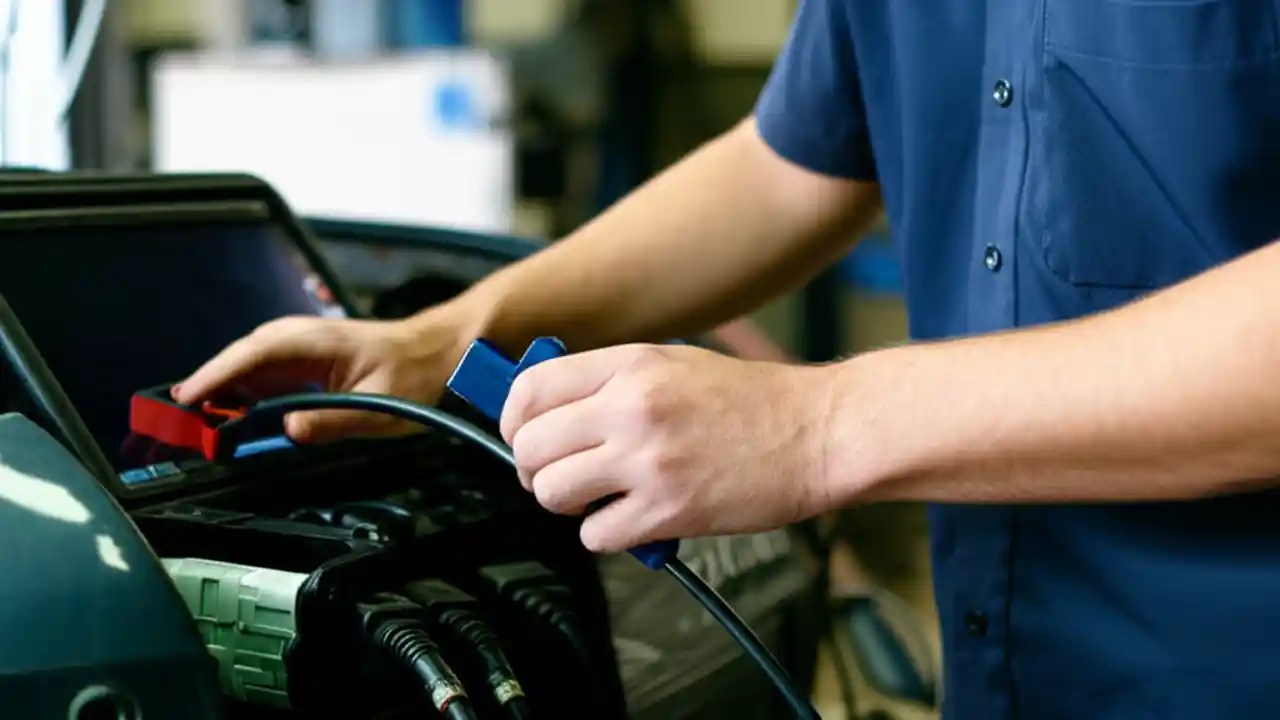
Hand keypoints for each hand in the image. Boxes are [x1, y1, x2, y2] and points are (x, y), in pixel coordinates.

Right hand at [172, 312, 469, 442]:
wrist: (442, 351)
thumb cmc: (417, 372)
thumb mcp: (382, 407)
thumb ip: (334, 420)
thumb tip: (289, 429)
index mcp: (317, 342)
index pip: (254, 353)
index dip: (217, 375)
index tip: (188, 397)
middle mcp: (305, 338)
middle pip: (243, 356)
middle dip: (210, 383)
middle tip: (178, 416)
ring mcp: (307, 347)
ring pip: (252, 364)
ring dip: (226, 388)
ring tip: (198, 420)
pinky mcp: (311, 361)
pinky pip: (268, 373)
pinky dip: (247, 391)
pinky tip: (236, 413)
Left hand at [501, 343, 835, 553]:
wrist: (819, 433)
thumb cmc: (754, 401)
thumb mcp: (675, 363)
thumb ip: (613, 381)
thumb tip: (551, 408)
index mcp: (630, 365)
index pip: (530, 389)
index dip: (513, 419)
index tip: (521, 435)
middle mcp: (631, 408)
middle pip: (530, 446)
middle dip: (533, 468)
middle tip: (558, 474)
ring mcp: (647, 461)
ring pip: (552, 492)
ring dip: (566, 502)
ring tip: (597, 496)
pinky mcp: (667, 511)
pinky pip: (594, 534)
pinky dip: (606, 532)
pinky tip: (633, 517)